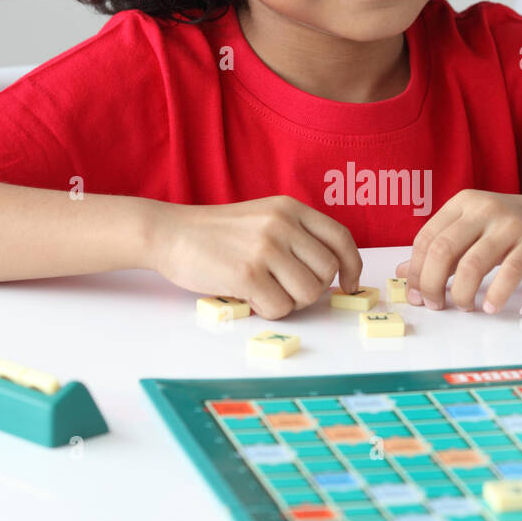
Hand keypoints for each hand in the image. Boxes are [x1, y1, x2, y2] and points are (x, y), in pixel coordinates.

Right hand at [145, 195, 362, 318]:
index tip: (348, 284)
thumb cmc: (216, 233)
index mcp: (290, 208)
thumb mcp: (263, 217)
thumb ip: (295, 235)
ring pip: (307, 293)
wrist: (169, 233)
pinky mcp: (247, 274)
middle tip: (286, 290)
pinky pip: (280, 308)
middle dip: (312, 290)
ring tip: (266, 293)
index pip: (340, 238)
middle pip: (326, 271)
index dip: (351, 266)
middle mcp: (282, 224)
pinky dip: (269, 311)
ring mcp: (265, 248)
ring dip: (290, 302)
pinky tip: (250, 298)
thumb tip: (331, 272)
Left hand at [396, 188, 521, 313]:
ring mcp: (511, 225)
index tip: (415, 295)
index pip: (426, 238)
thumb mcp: (477, 229)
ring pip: (471, 265)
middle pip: (441, 251)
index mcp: (464, 203)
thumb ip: (443, 246)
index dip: (415, 271)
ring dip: (461, 294)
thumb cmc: (520, 227)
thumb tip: (403, 270)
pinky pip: (509, 273)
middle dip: (431, 285)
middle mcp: (484, 209)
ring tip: (466, 307)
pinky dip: (495, 295)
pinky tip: (491, 307)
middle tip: (435, 305)